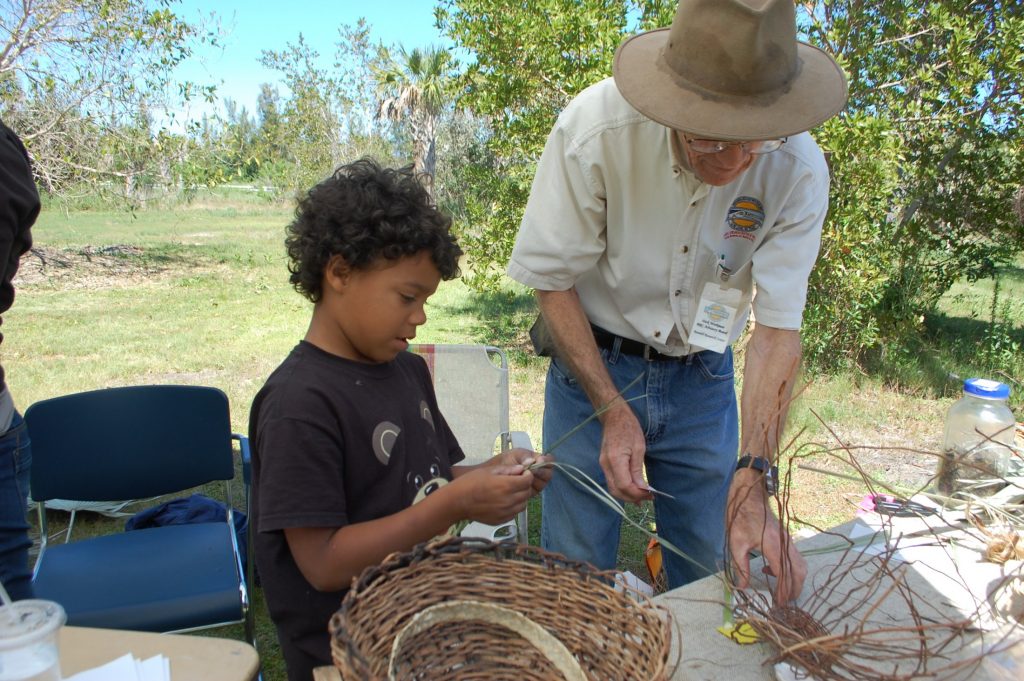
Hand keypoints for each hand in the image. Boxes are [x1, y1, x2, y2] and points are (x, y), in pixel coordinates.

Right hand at [452, 464, 534, 525]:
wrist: (457, 502)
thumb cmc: (471, 482)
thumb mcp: (489, 471)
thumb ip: (508, 470)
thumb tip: (522, 469)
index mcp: (506, 485)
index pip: (528, 481)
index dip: (527, 475)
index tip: (523, 474)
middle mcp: (509, 500)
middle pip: (527, 492)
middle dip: (524, 486)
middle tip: (516, 482)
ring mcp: (506, 512)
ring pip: (523, 504)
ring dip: (520, 497)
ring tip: (510, 493)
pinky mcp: (502, 520)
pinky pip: (514, 513)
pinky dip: (513, 507)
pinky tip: (503, 502)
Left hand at [491, 448, 552, 493]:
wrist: (492, 474)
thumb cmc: (504, 461)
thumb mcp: (514, 454)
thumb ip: (524, 457)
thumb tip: (533, 461)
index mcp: (536, 460)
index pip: (549, 460)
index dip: (546, 461)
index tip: (539, 461)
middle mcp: (538, 471)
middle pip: (548, 473)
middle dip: (541, 471)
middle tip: (532, 470)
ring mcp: (535, 482)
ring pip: (543, 483)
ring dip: (536, 479)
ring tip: (526, 477)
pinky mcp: (530, 491)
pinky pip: (536, 491)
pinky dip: (531, 487)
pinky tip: (523, 484)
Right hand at [598, 405, 650, 502]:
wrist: (613, 416)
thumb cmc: (629, 428)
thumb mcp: (639, 447)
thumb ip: (638, 470)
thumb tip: (642, 488)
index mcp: (615, 460)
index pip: (624, 485)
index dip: (637, 494)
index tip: (650, 494)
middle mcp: (606, 465)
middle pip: (616, 491)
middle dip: (632, 498)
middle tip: (647, 498)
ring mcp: (603, 465)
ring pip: (613, 488)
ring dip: (626, 495)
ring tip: (641, 497)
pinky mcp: (604, 464)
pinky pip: (612, 481)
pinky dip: (622, 488)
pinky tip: (632, 490)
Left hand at [726, 469, 805, 603]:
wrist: (749, 496)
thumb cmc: (740, 517)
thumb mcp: (736, 543)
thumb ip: (740, 566)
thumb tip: (742, 587)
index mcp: (773, 545)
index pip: (784, 574)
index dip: (783, 591)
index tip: (779, 604)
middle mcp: (785, 543)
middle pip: (798, 571)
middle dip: (794, 589)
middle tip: (784, 603)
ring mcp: (788, 540)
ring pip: (800, 565)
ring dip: (794, 580)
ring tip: (781, 592)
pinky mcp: (786, 538)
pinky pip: (795, 558)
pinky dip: (790, 570)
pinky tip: (771, 572)